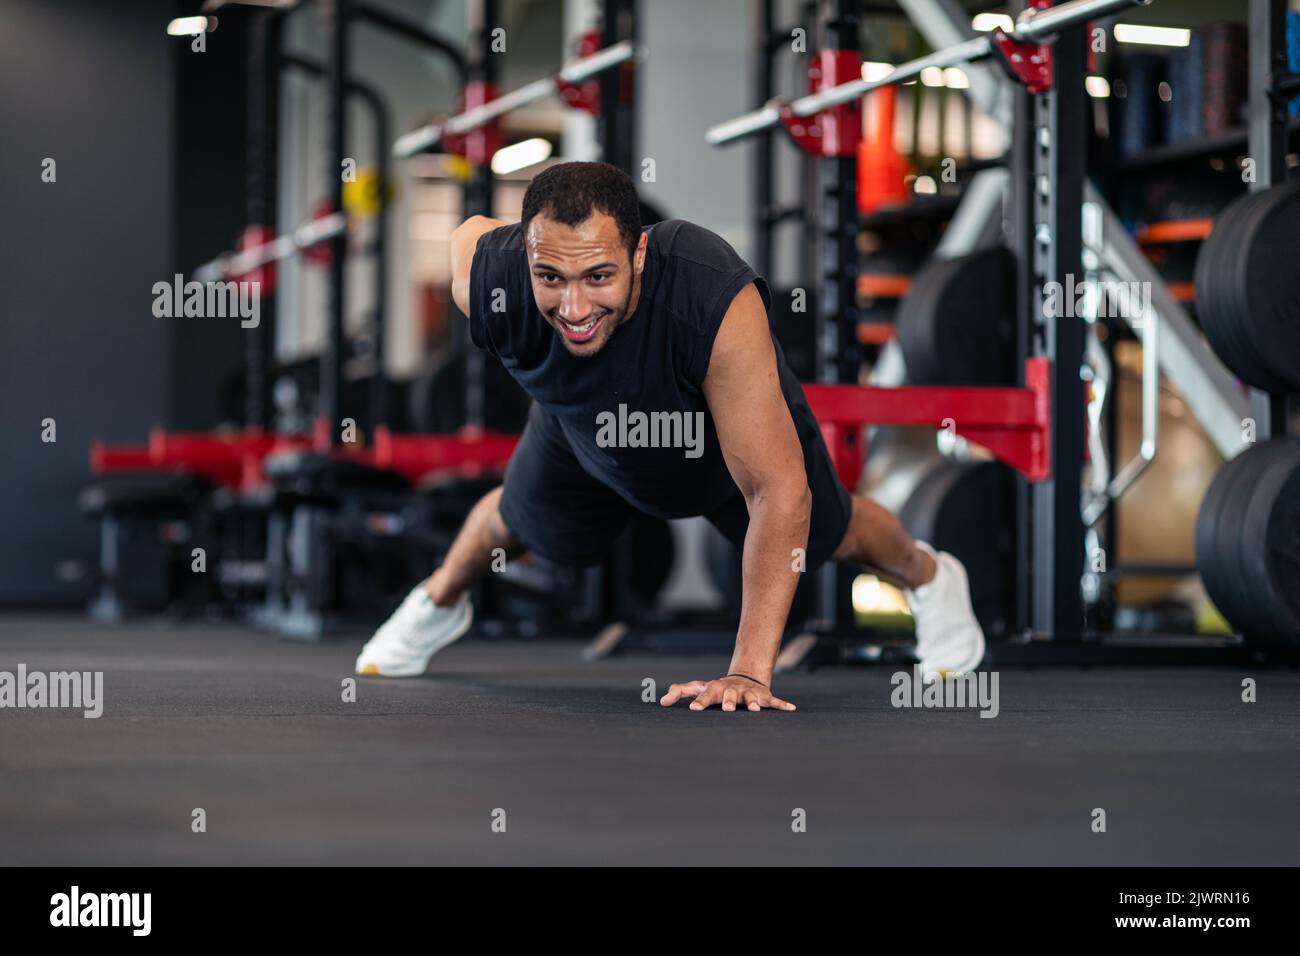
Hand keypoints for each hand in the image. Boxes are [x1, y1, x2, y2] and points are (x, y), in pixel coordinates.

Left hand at [659, 675, 795, 711]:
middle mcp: (732, 690)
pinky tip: (791, 709)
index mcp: (715, 688)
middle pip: (729, 695)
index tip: (694, 710)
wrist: (744, 677)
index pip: (705, 694)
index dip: (700, 701)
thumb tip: (662, 701)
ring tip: (755, 710)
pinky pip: (774, 701)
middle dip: (729, 701)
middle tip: (727, 710)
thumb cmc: (717, 688)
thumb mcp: (700, 688)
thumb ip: (681, 692)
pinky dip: (782, 705)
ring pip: (751, 697)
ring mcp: (748, 693)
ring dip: (754, 703)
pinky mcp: (763, 696)